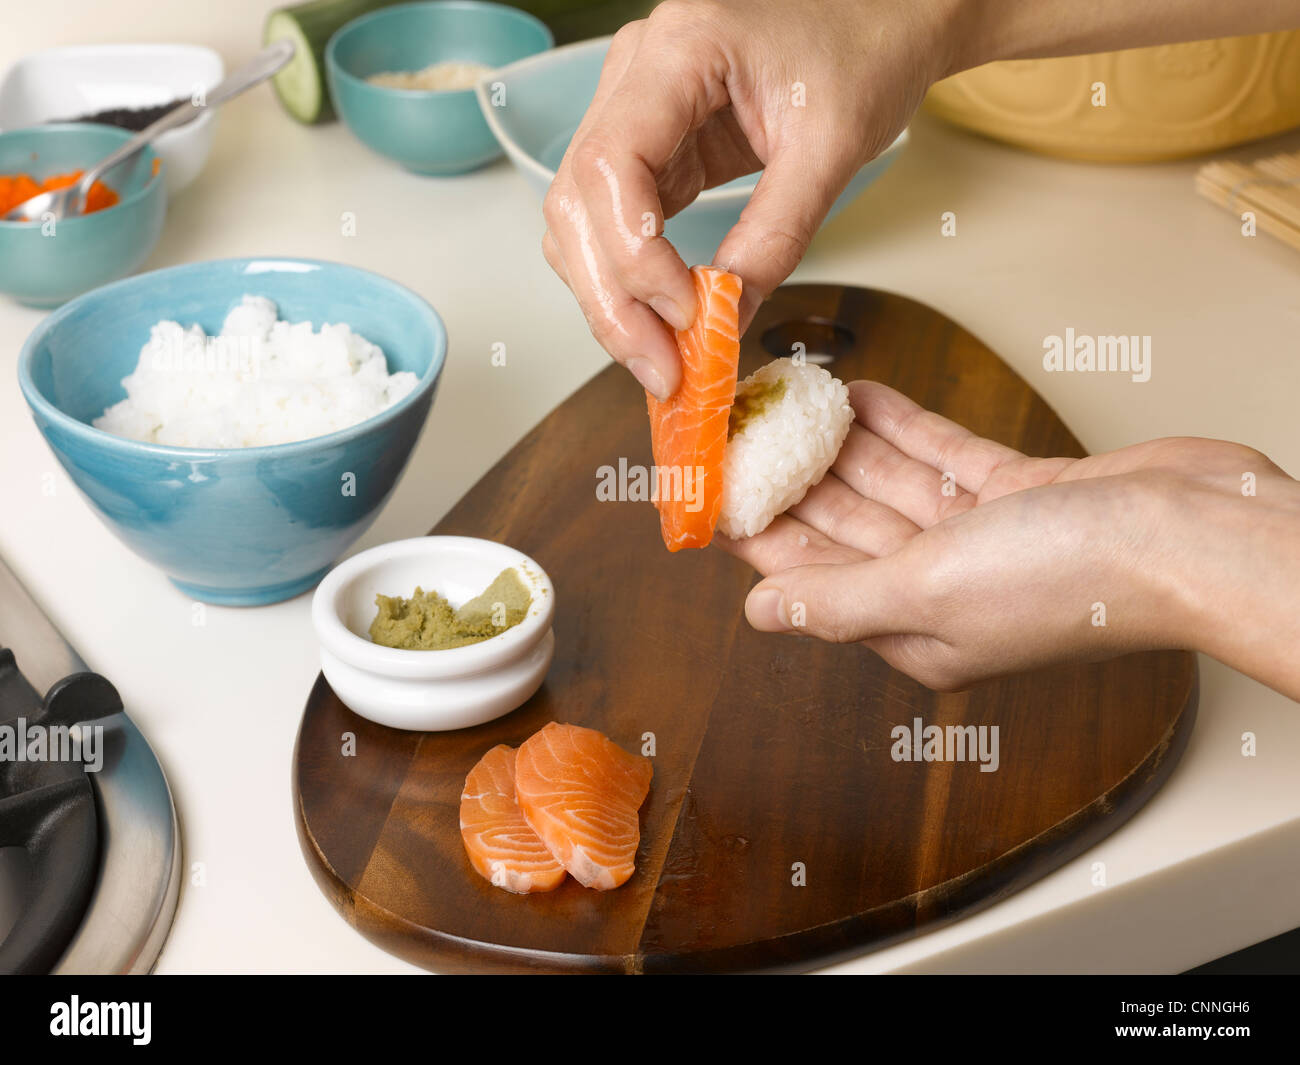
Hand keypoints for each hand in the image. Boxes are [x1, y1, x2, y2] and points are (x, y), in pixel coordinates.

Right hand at [541, 0, 956, 398]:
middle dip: (612, 299)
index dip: (633, 254)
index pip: (611, 164)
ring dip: (613, 299)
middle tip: (663, 370)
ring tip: (665, 359)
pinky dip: (633, 280)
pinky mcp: (651, 144)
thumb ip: (775, 237)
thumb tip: (724, 320)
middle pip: (577, 201)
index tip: (685, 314)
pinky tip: (666, 323)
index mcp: (679, 49)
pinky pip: (615, 221)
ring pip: (581, 220)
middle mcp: (636, 72)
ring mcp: (634, 108)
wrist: (883, 19)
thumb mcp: (832, 149)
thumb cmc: (866, 52)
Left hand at [717, 381, 1299, 699]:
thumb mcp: (927, 590)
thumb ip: (839, 598)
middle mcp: (943, 588)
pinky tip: (861, 395)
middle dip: (791, 478)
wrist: (1192, 535)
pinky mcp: (1020, 492)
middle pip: (844, 525)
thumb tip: (760, 616)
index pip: (811, 575)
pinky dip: (902, 427)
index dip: (758, 530)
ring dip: (839, 444)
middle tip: (741, 428)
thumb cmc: (1070, 578)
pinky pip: (943, 455)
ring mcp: (983, 539)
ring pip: (889, 483)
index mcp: (913, 629)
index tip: (714, 486)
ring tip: (786, 400)